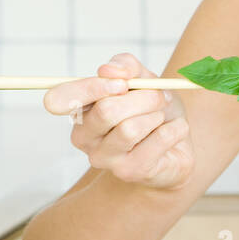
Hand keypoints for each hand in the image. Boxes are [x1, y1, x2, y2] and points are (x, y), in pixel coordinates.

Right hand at [42, 52, 194, 190]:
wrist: (178, 143)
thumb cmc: (153, 109)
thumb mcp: (144, 79)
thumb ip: (126, 67)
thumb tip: (108, 69)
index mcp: (79, 110)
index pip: (60, 99)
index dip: (93, 87)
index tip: (123, 83)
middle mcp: (84, 137)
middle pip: (106, 111)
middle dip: (143, 97)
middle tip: (159, 97)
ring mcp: (104, 159)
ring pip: (130, 129)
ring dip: (157, 114)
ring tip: (162, 117)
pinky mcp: (129, 172)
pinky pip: (158, 140)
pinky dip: (175, 128)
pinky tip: (174, 131)